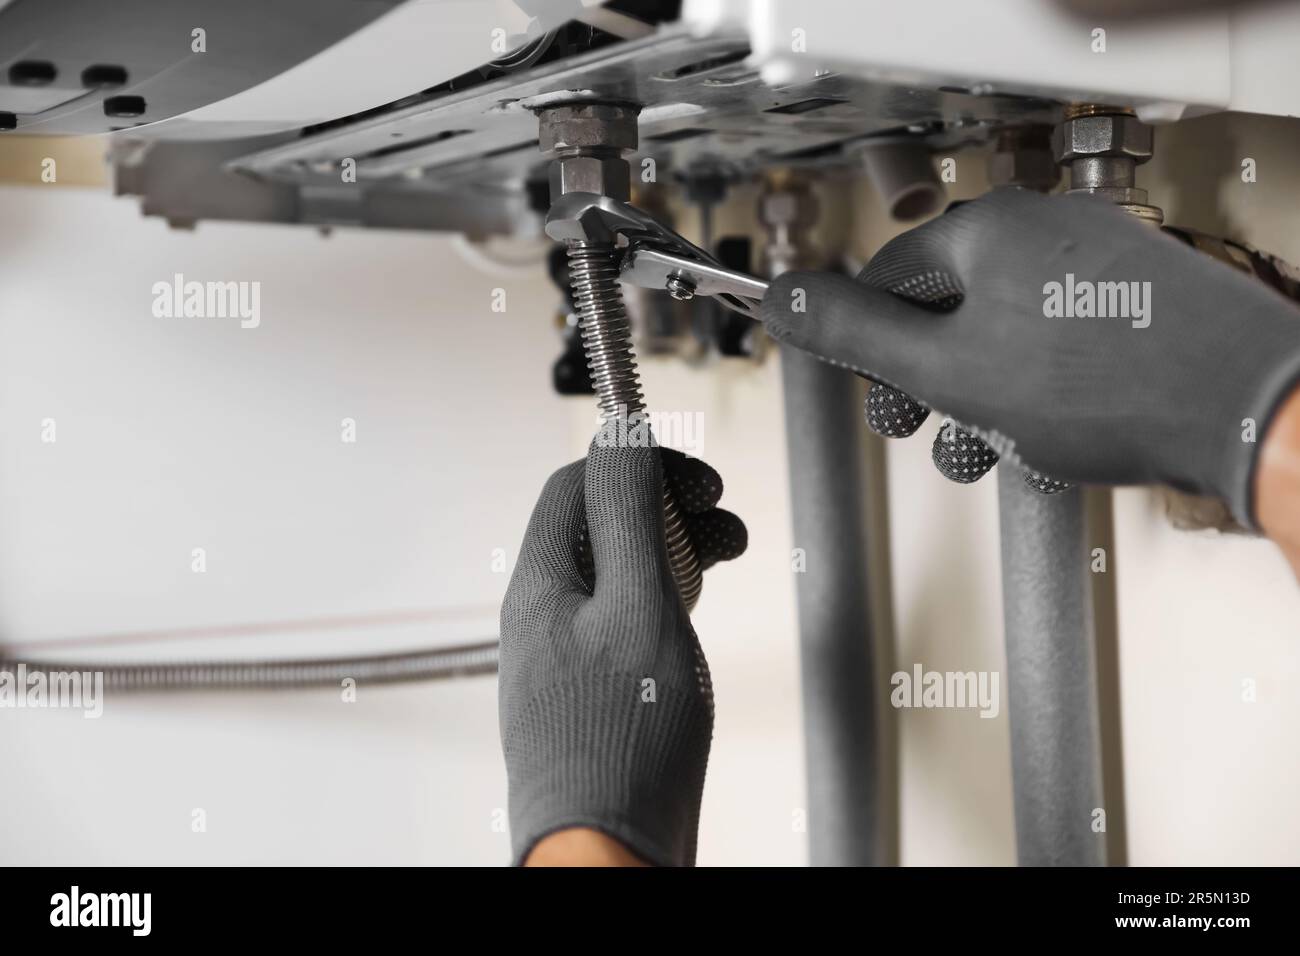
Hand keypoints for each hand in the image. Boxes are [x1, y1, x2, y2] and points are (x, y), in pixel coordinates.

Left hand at [498, 427, 745, 865]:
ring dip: (670, 548)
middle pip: (598, 523)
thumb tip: (619, 438)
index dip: (641, 463)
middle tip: (718, 516)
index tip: (696, 479)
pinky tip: (690, 610)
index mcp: (541, 583)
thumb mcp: (638, 607)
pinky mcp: (588, 689)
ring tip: (722, 555)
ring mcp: (563, 654)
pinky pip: (620, 617)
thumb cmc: (620, 747)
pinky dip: (661, 596)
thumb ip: (628, 517)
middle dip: (665, 505)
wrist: (607, 851)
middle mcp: (543, 614)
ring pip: (614, 570)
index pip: (579, 483)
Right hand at [760, 188, 1299, 527]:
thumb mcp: (943, 369)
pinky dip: (1036, 387)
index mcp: (986, 229)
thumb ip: (854, 334)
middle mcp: (1043, 229)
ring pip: (1003, 330)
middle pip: (946, 305)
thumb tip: (782, 298)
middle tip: (918, 426)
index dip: (866, 344)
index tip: (865, 384)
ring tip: (985, 448)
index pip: (887, 278)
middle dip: (924, 380)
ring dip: (977, 395)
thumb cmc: (1102, 384)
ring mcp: (1096, 260)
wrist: (1235, 404)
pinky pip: (1057, 338)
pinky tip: (1044, 434)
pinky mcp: (1135, 298)